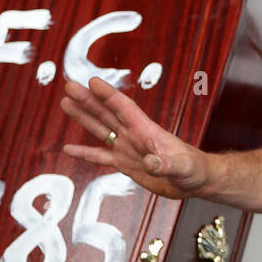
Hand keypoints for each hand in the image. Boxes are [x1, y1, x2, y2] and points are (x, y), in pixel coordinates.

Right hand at [60, 76, 210, 199]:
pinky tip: (70, 149)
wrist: (195, 180)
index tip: (92, 81)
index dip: (108, 94)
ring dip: (83, 117)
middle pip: (107, 113)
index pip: (124, 108)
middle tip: (70, 86)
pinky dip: (85, 153)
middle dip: (88, 100)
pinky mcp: (126, 164)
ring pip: (101, 129)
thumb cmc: (193, 169)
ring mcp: (129, 148)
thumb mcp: (182, 167)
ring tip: (66, 103)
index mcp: (147, 131)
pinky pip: (101, 157)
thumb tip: (151, 163)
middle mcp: (134, 136)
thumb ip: (166, 164)